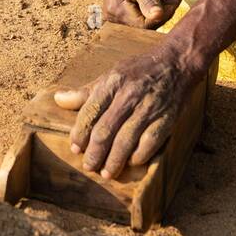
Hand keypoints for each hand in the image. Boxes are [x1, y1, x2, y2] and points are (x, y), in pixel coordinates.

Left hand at [54, 39, 197, 177]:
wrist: (177, 62)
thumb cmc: (139, 70)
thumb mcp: (111, 74)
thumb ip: (86, 92)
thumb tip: (58, 100)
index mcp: (112, 83)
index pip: (90, 111)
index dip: (80, 132)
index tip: (75, 147)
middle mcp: (129, 95)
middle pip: (106, 130)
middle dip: (95, 152)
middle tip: (89, 166)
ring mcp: (149, 108)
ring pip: (126, 140)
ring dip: (114, 160)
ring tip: (106, 172)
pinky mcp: (166, 118)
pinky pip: (149, 142)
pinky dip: (139, 155)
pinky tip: (132, 162)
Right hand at [99, 0, 181, 27]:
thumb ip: (149, 1)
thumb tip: (158, 16)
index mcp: (117, 10)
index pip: (145, 25)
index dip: (162, 16)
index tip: (175, 2)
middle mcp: (114, 17)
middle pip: (145, 25)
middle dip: (163, 13)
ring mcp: (116, 16)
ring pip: (144, 21)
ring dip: (160, 11)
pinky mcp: (121, 13)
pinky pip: (140, 16)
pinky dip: (152, 9)